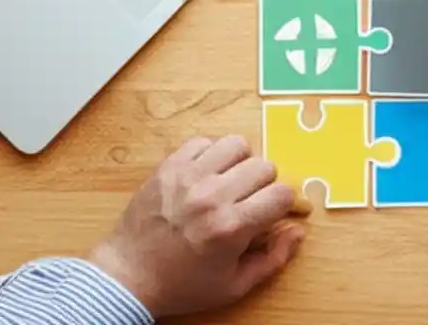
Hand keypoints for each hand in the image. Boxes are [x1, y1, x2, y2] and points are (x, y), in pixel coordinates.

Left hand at [87, 136, 304, 318]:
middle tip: (251, 199)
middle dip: (266, 183)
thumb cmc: (181, 285)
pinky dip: (211, 154)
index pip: (281, 194)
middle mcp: (212, 197)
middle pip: (264, 166)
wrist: (129, 276)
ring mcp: (188, 177)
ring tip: (231, 181)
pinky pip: (202, 142)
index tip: (275, 210)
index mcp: (231, 227)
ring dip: (241, 162)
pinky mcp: (169, 167)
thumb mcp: (234, 286)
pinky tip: (207, 174)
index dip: (285, 202)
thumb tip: (298, 231)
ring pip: (236, 145)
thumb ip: (273, 259)